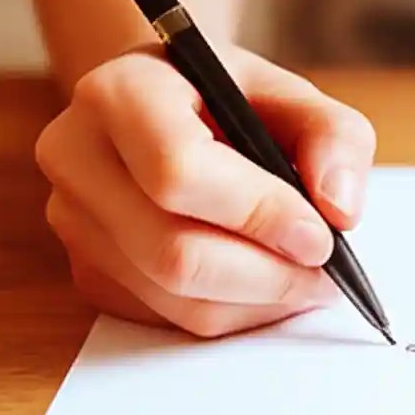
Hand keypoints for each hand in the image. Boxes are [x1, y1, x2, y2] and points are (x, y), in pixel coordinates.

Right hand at [35, 45, 375, 336]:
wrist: (166, 111)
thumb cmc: (226, 102)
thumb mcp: (290, 95)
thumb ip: (333, 138)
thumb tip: (339, 211)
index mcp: (121, 94)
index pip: (178, 170)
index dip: (258, 214)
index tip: (319, 236)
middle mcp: (77, 157)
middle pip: (174, 253)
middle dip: (268, 276)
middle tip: (325, 275)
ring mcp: (75, 221)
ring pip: (175, 298)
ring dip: (257, 304)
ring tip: (304, 281)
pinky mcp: (89, 272)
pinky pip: (167, 320)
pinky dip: (232, 314)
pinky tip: (262, 287)